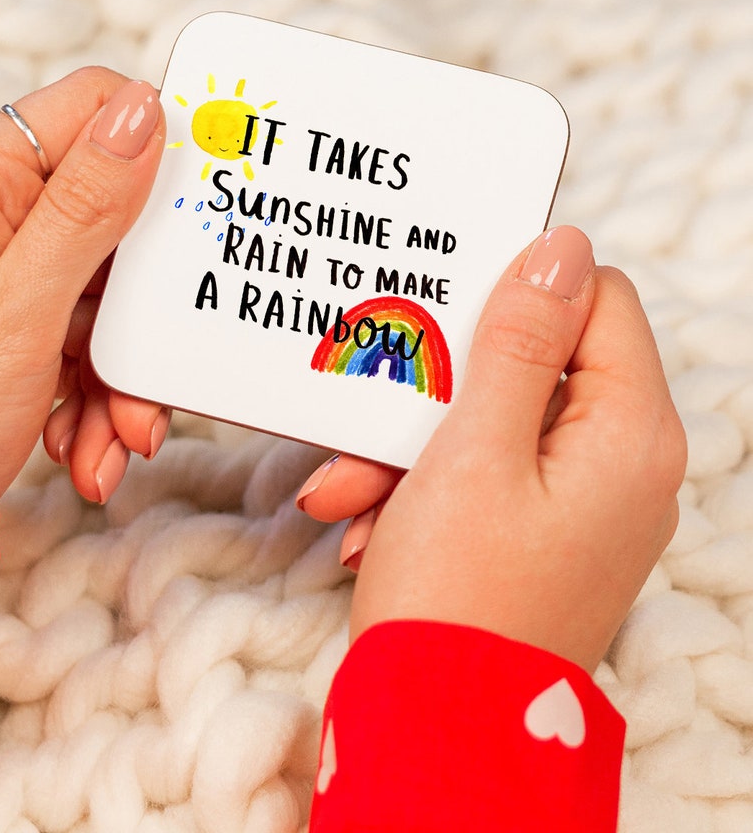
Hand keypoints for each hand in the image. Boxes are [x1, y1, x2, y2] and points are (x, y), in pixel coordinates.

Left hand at [0, 68, 168, 501]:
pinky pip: (77, 343)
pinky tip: (83, 453)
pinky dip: (90, 400)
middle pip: (109, 220)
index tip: (205, 205)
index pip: (89, 110)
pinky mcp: (6, 328)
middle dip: (140, 310)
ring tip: (113, 444)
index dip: (156, 146)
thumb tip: (143, 107)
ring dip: (119, 376)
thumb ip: (87, 207)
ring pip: (101, 295)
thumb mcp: (21, 305)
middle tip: (154, 376)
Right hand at [295, 226, 685, 671]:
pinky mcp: (546, 528)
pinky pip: (486, 472)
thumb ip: (522, 340)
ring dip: (413, 444)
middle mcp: (624, 461)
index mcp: (630, 431)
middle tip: (372, 417)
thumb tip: (561, 247)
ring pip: (497, 421)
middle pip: (537, 364)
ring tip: (346, 489)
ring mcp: (586, 499)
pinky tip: (364, 521)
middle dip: (440, 387)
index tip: (443, 314)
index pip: (596, 299)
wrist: (437, 729)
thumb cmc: (456, 591)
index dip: (518, 292)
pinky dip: (424, 484)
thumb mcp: (476, 445)